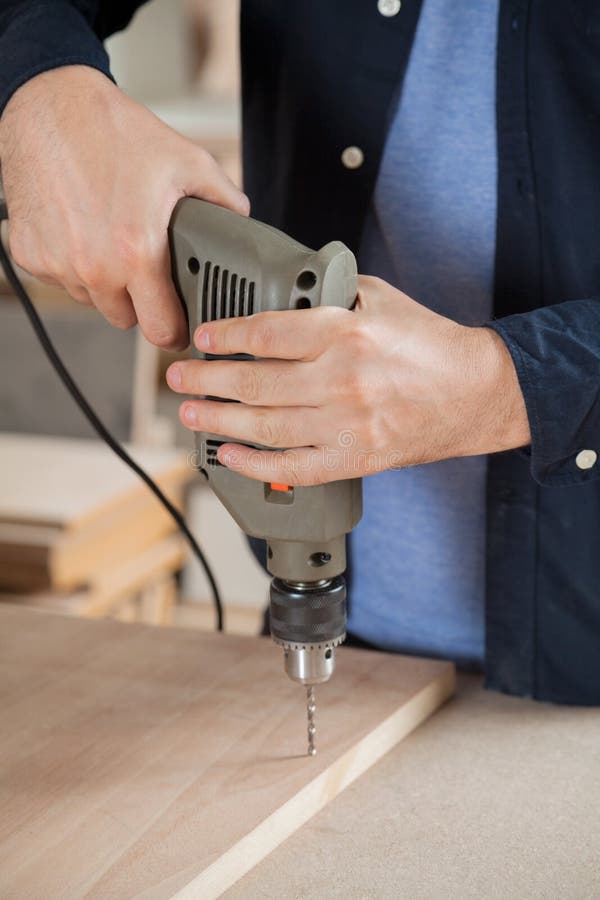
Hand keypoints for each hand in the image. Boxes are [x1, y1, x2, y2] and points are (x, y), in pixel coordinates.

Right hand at [0, 66, 248, 349]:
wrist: (50, 106)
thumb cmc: (114, 131)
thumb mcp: (187, 161)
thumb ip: (225, 200)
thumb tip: (243, 223)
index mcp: (136, 253)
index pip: (160, 330)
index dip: (175, 330)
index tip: (179, 323)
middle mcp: (93, 266)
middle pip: (126, 319)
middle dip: (140, 302)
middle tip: (147, 268)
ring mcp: (57, 264)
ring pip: (92, 300)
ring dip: (105, 283)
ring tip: (113, 239)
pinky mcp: (30, 255)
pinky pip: (61, 280)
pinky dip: (73, 264)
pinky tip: (83, 229)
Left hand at [167, 275, 530, 484]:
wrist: (475, 392)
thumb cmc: (429, 346)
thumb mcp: (381, 299)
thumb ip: (330, 296)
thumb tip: (285, 297)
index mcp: (346, 333)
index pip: (266, 333)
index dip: (225, 336)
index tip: (203, 338)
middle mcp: (341, 379)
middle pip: (254, 383)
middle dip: (206, 381)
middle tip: (180, 379)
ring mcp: (346, 424)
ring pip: (264, 427)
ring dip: (218, 421)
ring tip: (191, 414)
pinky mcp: (355, 459)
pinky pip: (293, 468)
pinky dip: (255, 465)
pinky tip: (230, 455)